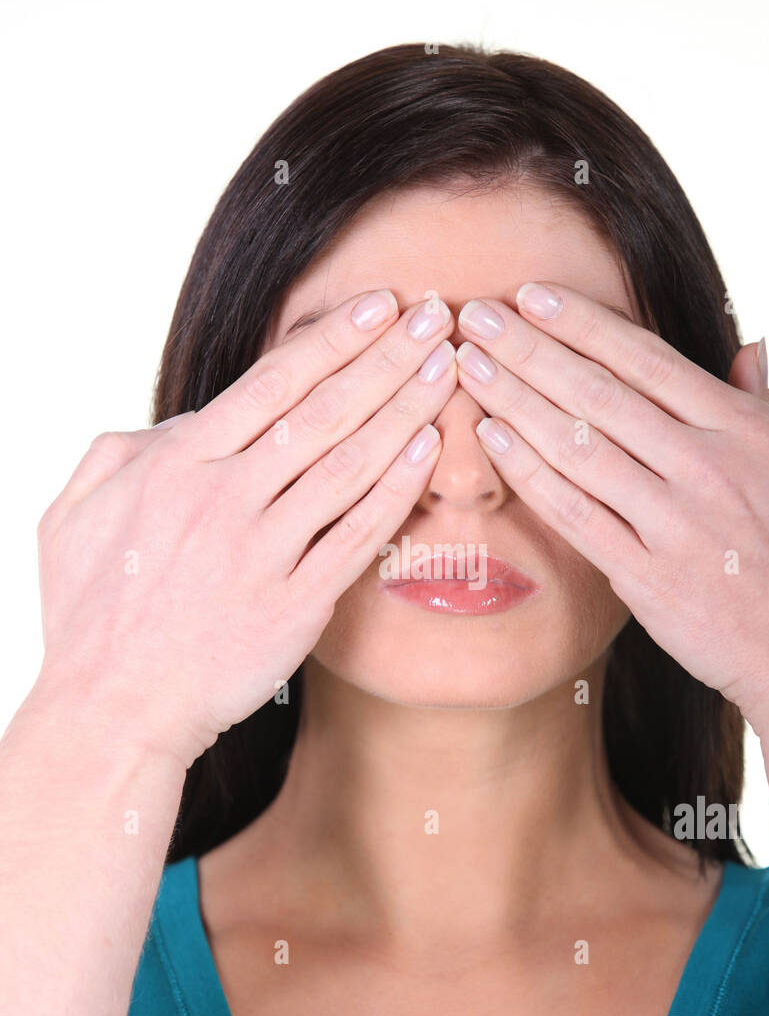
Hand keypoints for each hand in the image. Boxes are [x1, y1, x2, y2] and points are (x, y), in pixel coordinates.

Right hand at [35, 290, 456, 768]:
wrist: (112, 710)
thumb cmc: (90, 612)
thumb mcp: (75, 512)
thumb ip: (125, 451)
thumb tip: (188, 422)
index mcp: (176, 465)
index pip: (272, 383)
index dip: (334, 338)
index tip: (379, 305)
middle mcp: (225, 498)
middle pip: (325, 411)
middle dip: (386, 357)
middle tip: (434, 315)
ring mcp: (264, 552)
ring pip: (351, 465)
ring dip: (405, 409)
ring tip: (447, 369)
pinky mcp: (296, 605)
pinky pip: (359, 535)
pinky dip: (397, 489)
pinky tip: (429, 450)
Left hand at [455, 282, 768, 735]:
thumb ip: (765, 406)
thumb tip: (748, 348)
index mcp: (747, 431)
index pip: (648, 360)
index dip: (582, 323)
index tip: (531, 297)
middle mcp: (707, 467)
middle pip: (599, 394)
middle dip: (530, 349)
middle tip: (478, 317)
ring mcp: (675, 524)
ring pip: (578, 446)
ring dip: (515, 401)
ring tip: (469, 368)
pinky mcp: (649, 580)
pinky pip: (577, 516)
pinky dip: (531, 474)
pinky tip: (493, 441)